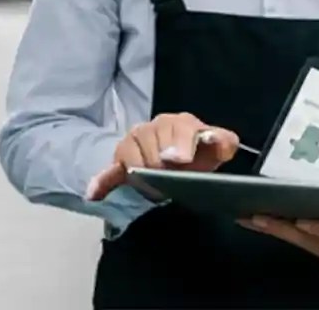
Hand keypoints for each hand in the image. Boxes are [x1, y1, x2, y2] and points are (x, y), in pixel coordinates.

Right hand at [85, 113, 239, 200]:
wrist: (180, 162)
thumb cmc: (200, 155)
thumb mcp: (219, 149)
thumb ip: (224, 142)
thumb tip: (214, 139)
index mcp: (178, 123)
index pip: (177, 128)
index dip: (179, 144)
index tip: (179, 159)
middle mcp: (152, 128)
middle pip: (148, 139)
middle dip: (158, 161)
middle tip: (167, 178)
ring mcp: (133, 144)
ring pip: (128, 153)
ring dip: (138, 171)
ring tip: (151, 187)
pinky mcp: (119, 164)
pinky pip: (108, 171)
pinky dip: (101, 182)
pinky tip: (93, 194)